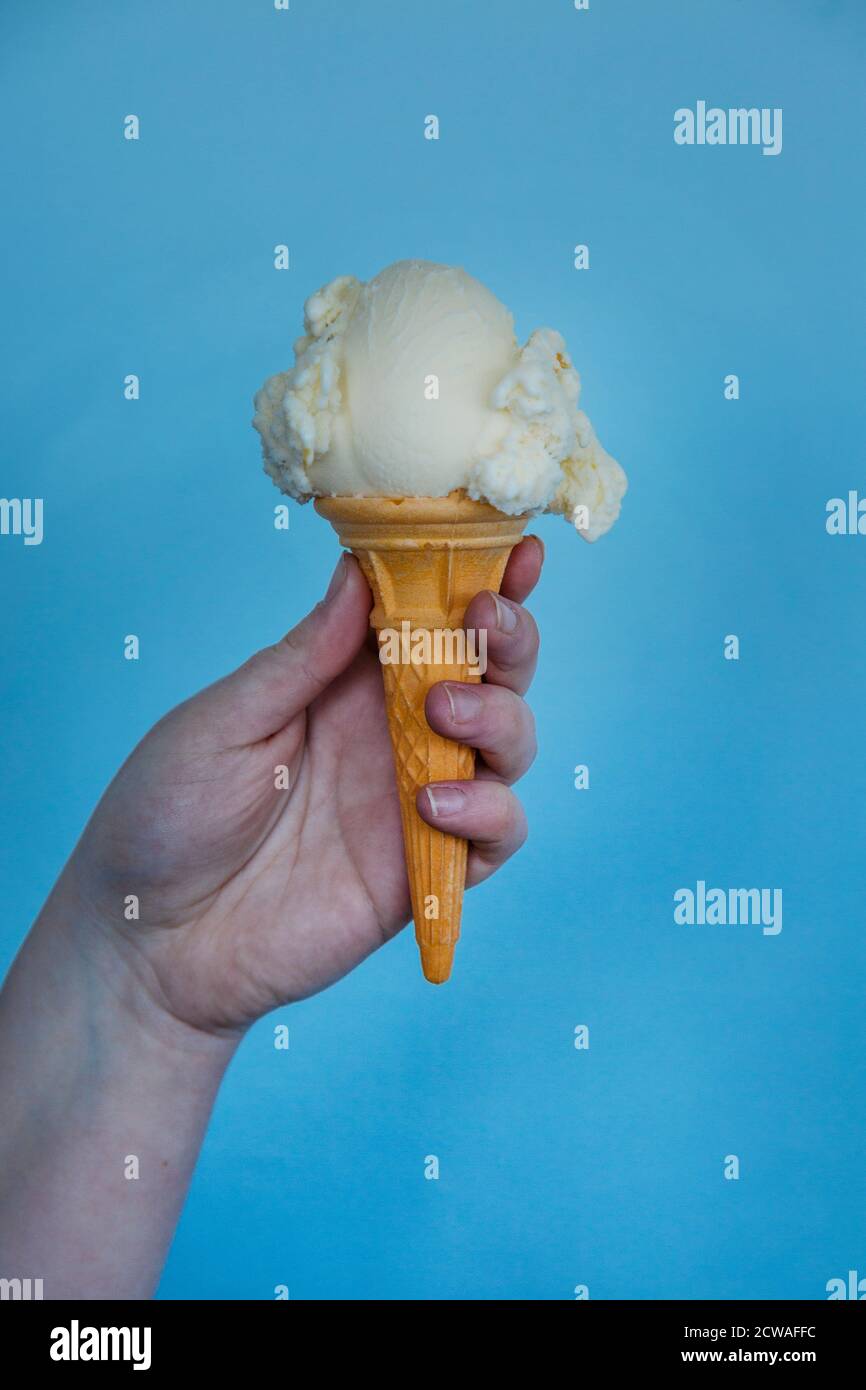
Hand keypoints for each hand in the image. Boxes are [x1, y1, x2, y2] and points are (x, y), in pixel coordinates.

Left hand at [60, 537, 543, 1036]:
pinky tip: (433, 806)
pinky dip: (490, 813)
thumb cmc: (168, 816)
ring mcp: (415, 800)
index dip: (478, 580)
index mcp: (345, 683)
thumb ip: (304, 656)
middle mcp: (393, 733)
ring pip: (510, 745)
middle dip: (509, 638)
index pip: (429, 617)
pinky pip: (498, 834)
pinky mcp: (425, 869)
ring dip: (500, 718)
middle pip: (490, 672)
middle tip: (485, 623)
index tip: (517, 550)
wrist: (151, 940)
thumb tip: (360, 571)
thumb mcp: (225, 721)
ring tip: (444, 715)